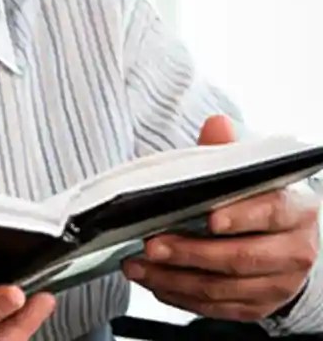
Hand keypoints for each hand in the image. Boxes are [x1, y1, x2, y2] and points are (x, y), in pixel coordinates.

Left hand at [124, 115, 320, 321]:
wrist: (284, 240)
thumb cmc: (258, 200)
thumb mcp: (250, 171)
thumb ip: (230, 150)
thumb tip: (217, 126)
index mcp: (296, 210)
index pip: (272, 212)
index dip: (241, 216)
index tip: (209, 218)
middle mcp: (294, 251)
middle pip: (240, 258)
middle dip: (190, 253)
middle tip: (151, 245)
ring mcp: (277, 284)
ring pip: (222, 288)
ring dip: (173, 279)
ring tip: (137, 265)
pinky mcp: (257, 306)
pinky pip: (215, 308)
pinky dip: (179, 297)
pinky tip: (153, 282)